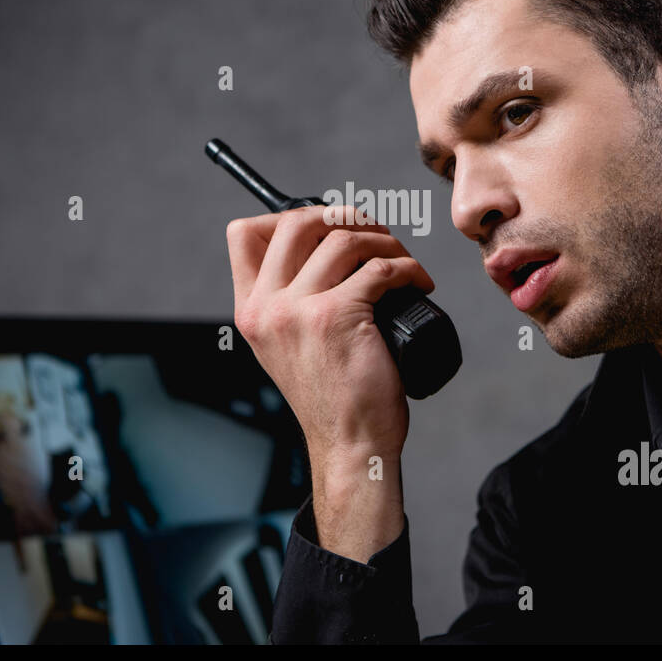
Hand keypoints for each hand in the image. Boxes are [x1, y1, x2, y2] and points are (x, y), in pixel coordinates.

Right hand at [224, 204, 434, 472]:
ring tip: (402, 262)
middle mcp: (266, 307)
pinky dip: (408, 267)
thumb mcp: (287, 346)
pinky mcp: (337, 316)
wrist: (350, 444)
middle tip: (373, 236)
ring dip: (384, 241)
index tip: (325, 226)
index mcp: (250, 310)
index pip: (243, 234)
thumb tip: (323, 246)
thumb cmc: (333, 396)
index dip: (285, 216)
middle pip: (296, 221)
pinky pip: (380, 268)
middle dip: (342, 217)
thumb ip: (288, 303)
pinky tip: (418, 283)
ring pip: (343, 238)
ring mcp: (298, 310)